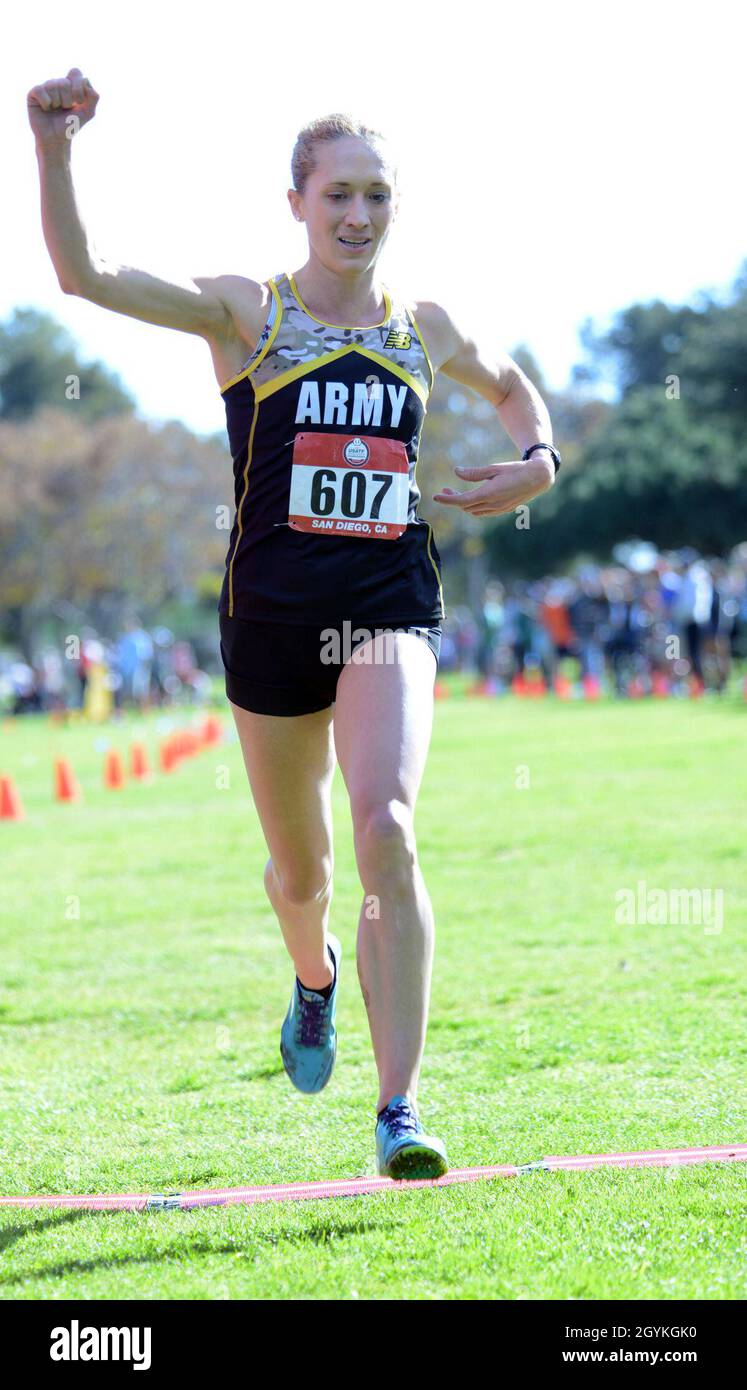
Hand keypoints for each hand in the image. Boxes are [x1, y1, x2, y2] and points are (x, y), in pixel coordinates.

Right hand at [27, 68, 98, 146]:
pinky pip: (41, 91)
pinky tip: (45, 109)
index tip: (79, 102)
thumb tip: (86, 81)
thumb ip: (93, 97)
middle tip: (65, 109)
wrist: (56, 139)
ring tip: (55, 110)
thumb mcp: (88, 112)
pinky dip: (46, 103)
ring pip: (52, 86)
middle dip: (68, 100)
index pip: (75, 73)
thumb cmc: (71, 125)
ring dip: (57, 103)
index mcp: (70, 84)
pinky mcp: (33, 93)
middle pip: (64, 82)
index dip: (78, 88)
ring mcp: (45, 87)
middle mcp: (57, 83)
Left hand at [432, 456, 553, 515]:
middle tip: (444, 489)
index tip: (436, 496)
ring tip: (454, 492)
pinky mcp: (503, 510)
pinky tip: (471, 498)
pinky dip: (473, 507)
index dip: (447, 499)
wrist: (538, 478)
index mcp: (489, 494)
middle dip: (453, 499)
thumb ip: (474, 473)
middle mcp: (493, 505)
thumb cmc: (516, 469)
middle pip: (466, 506)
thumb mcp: (494, 468)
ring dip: (463, 504)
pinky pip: (483, 512)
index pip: (462, 501)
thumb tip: (456, 472)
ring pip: (474, 511)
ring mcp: (498, 510)